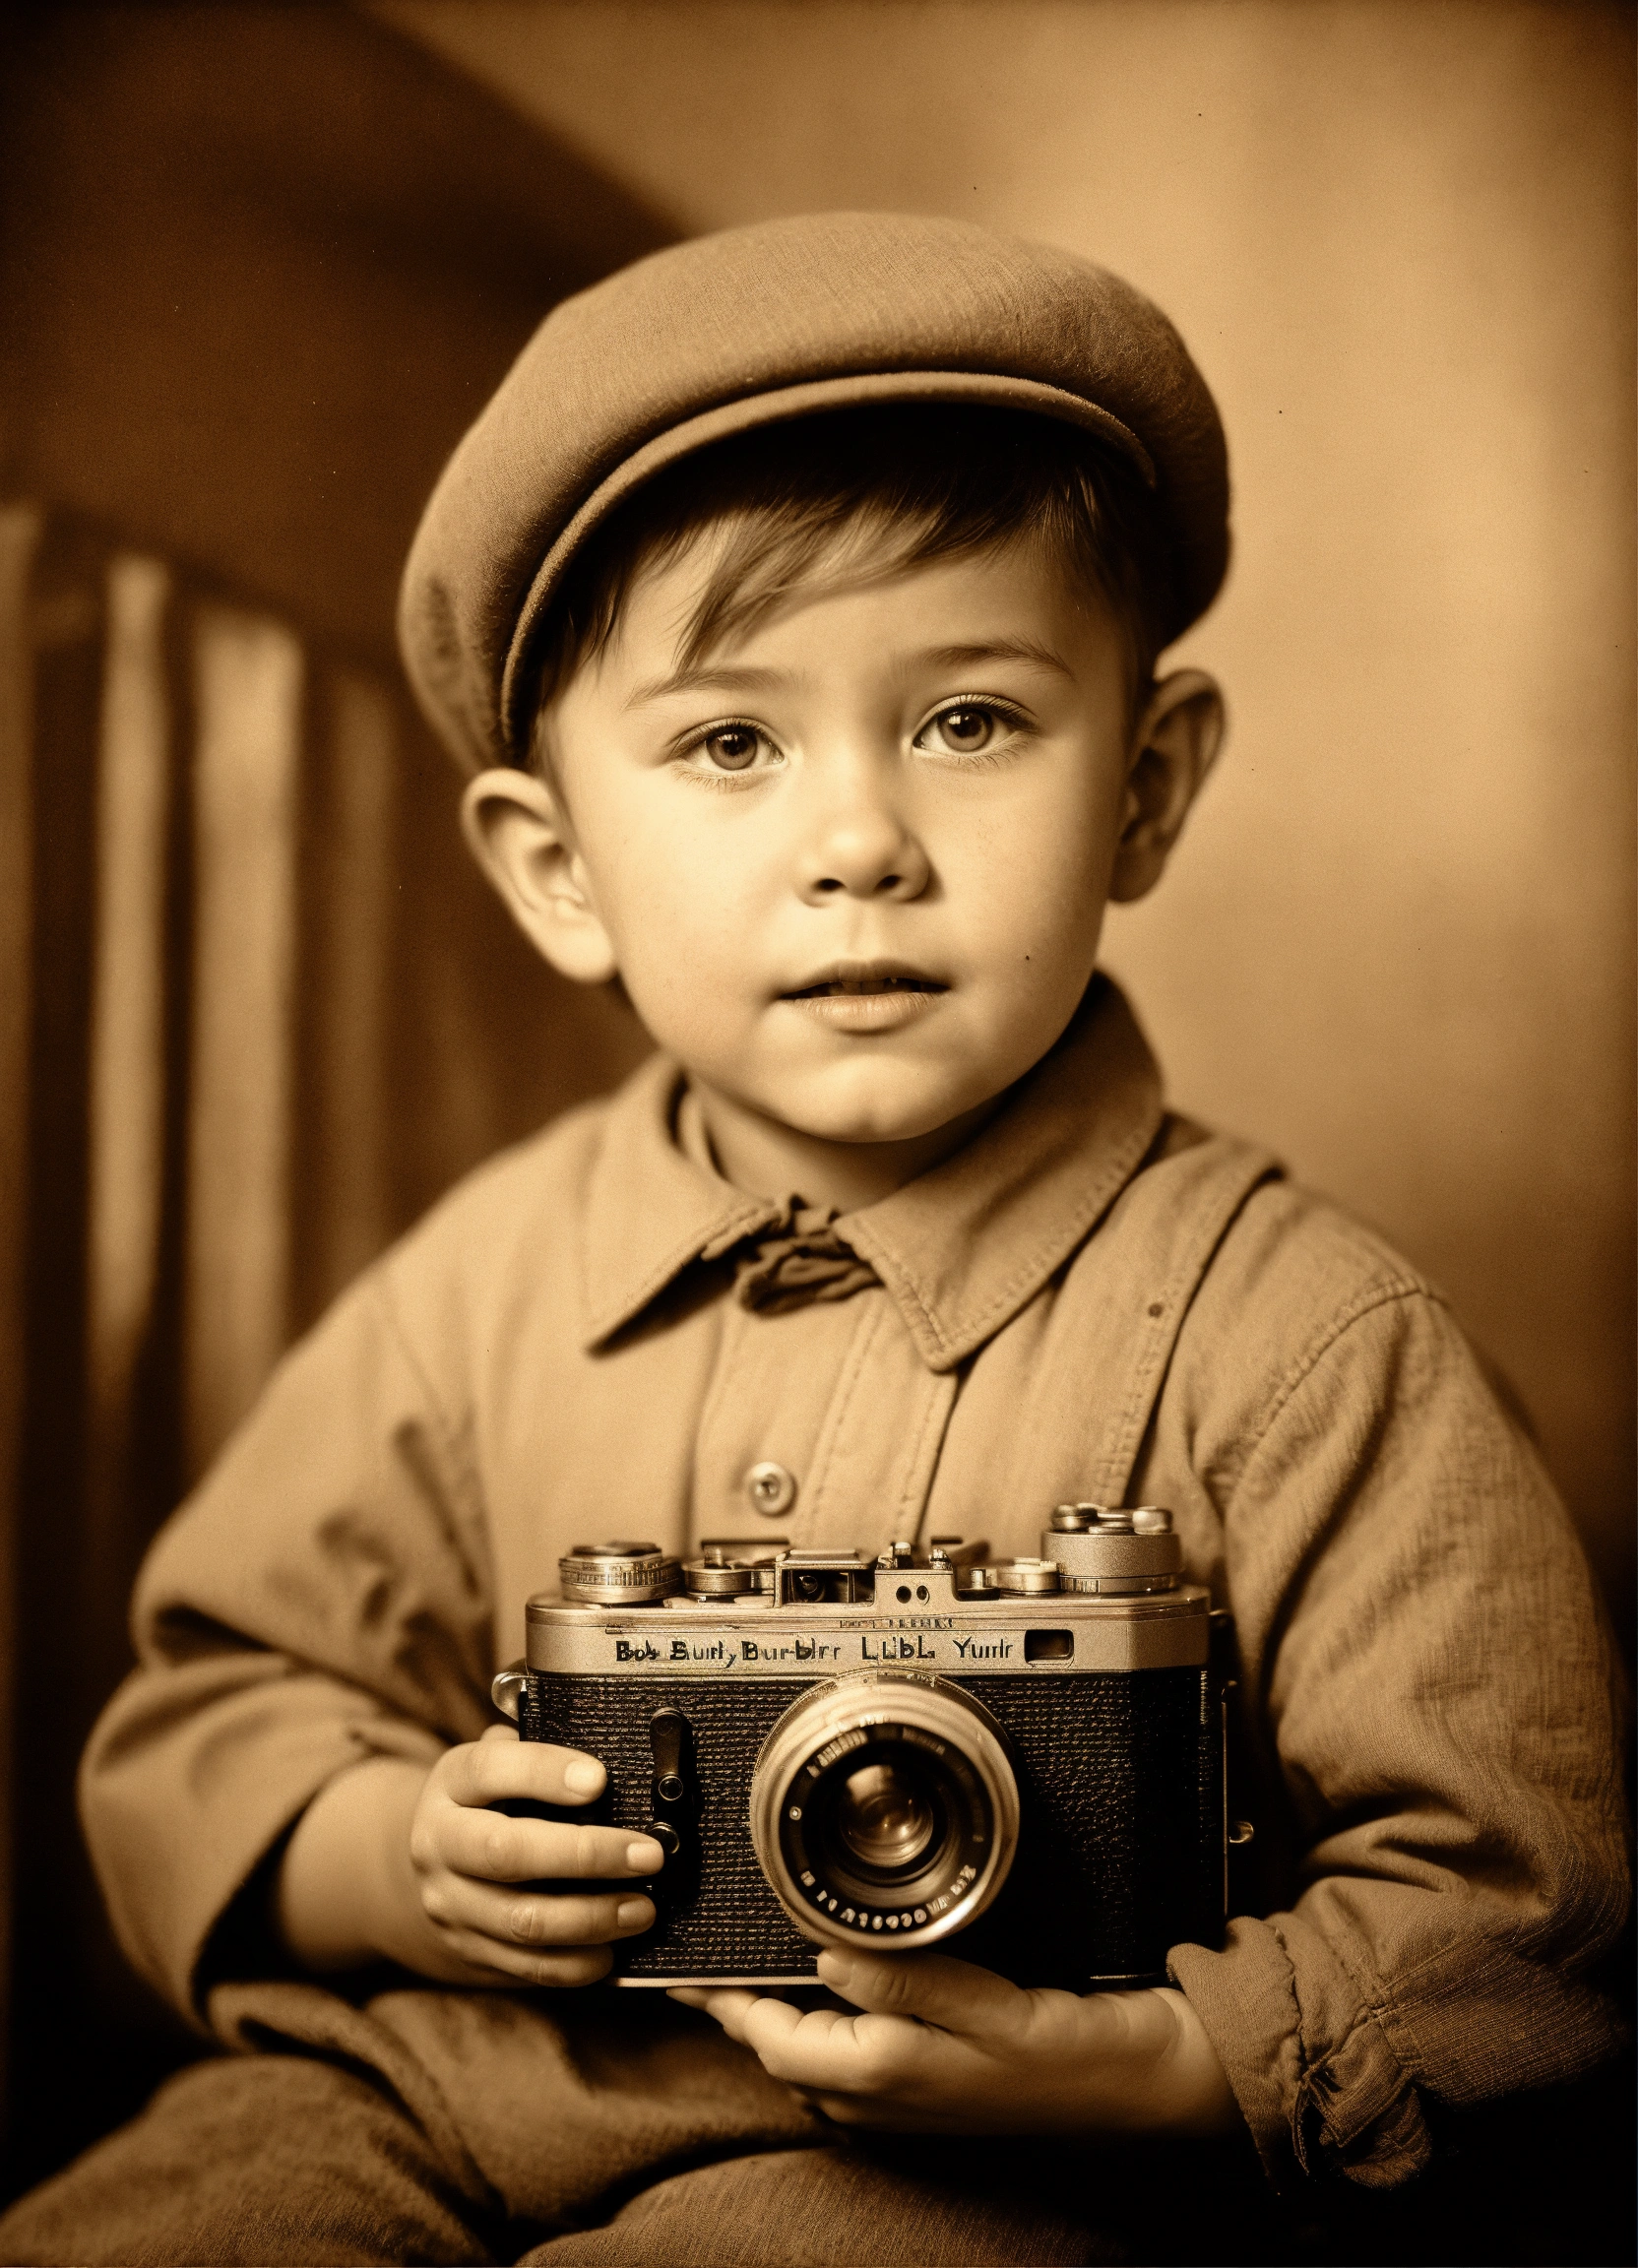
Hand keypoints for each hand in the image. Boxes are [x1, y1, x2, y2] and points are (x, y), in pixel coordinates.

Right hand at [276, 1726, 663, 1986]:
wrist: (430, 1867)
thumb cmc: (492, 1801)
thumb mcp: (499, 1765)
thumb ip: (539, 1751)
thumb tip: (612, 1752)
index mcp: (451, 1784)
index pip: (490, 1769)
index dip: (544, 1772)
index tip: (601, 1779)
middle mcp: (439, 1844)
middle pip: (507, 1852)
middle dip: (586, 1855)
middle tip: (649, 1855)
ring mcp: (450, 1905)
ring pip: (522, 1920)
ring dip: (592, 1917)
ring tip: (643, 1909)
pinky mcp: (469, 1952)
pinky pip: (527, 1967)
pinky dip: (576, 1963)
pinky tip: (613, 1949)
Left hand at [670, 1949, 1241, 2137]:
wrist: (1123, 2083)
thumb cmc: (1058, 2047)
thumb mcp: (979, 2001)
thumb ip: (897, 1976)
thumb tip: (820, 1950)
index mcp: (882, 2072)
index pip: (768, 2038)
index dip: (719, 2003)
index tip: (681, 1972)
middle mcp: (879, 2099)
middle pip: (778, 2052)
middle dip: (739, 2011)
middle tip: (706, 1961)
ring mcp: (898, 2104)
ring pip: (808, 2062)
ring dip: (775, 2023)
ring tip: (749, 1972)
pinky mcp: (920, 2095)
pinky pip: (844, 2066)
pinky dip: (817, 2033)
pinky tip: (826, 1996)